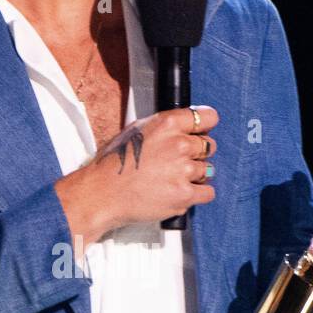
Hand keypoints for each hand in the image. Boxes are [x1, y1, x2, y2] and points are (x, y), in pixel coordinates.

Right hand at [54, 106, 218, 255]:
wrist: (103, 194)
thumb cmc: (114, 164)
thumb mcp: (136, 130)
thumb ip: (164, 128)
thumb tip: (182, 128)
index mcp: (167, 124)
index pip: (207, 117)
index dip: (204, 127)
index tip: (201, 133)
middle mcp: (178, 144)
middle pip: (209, 145)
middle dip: (197, 153)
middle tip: (179, 162)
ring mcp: (184, 170)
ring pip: (208, 169)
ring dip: (195, 175)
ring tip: (173, 180)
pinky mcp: (185, 194)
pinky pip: (207, 192)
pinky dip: (198, 194)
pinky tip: (182, 192)